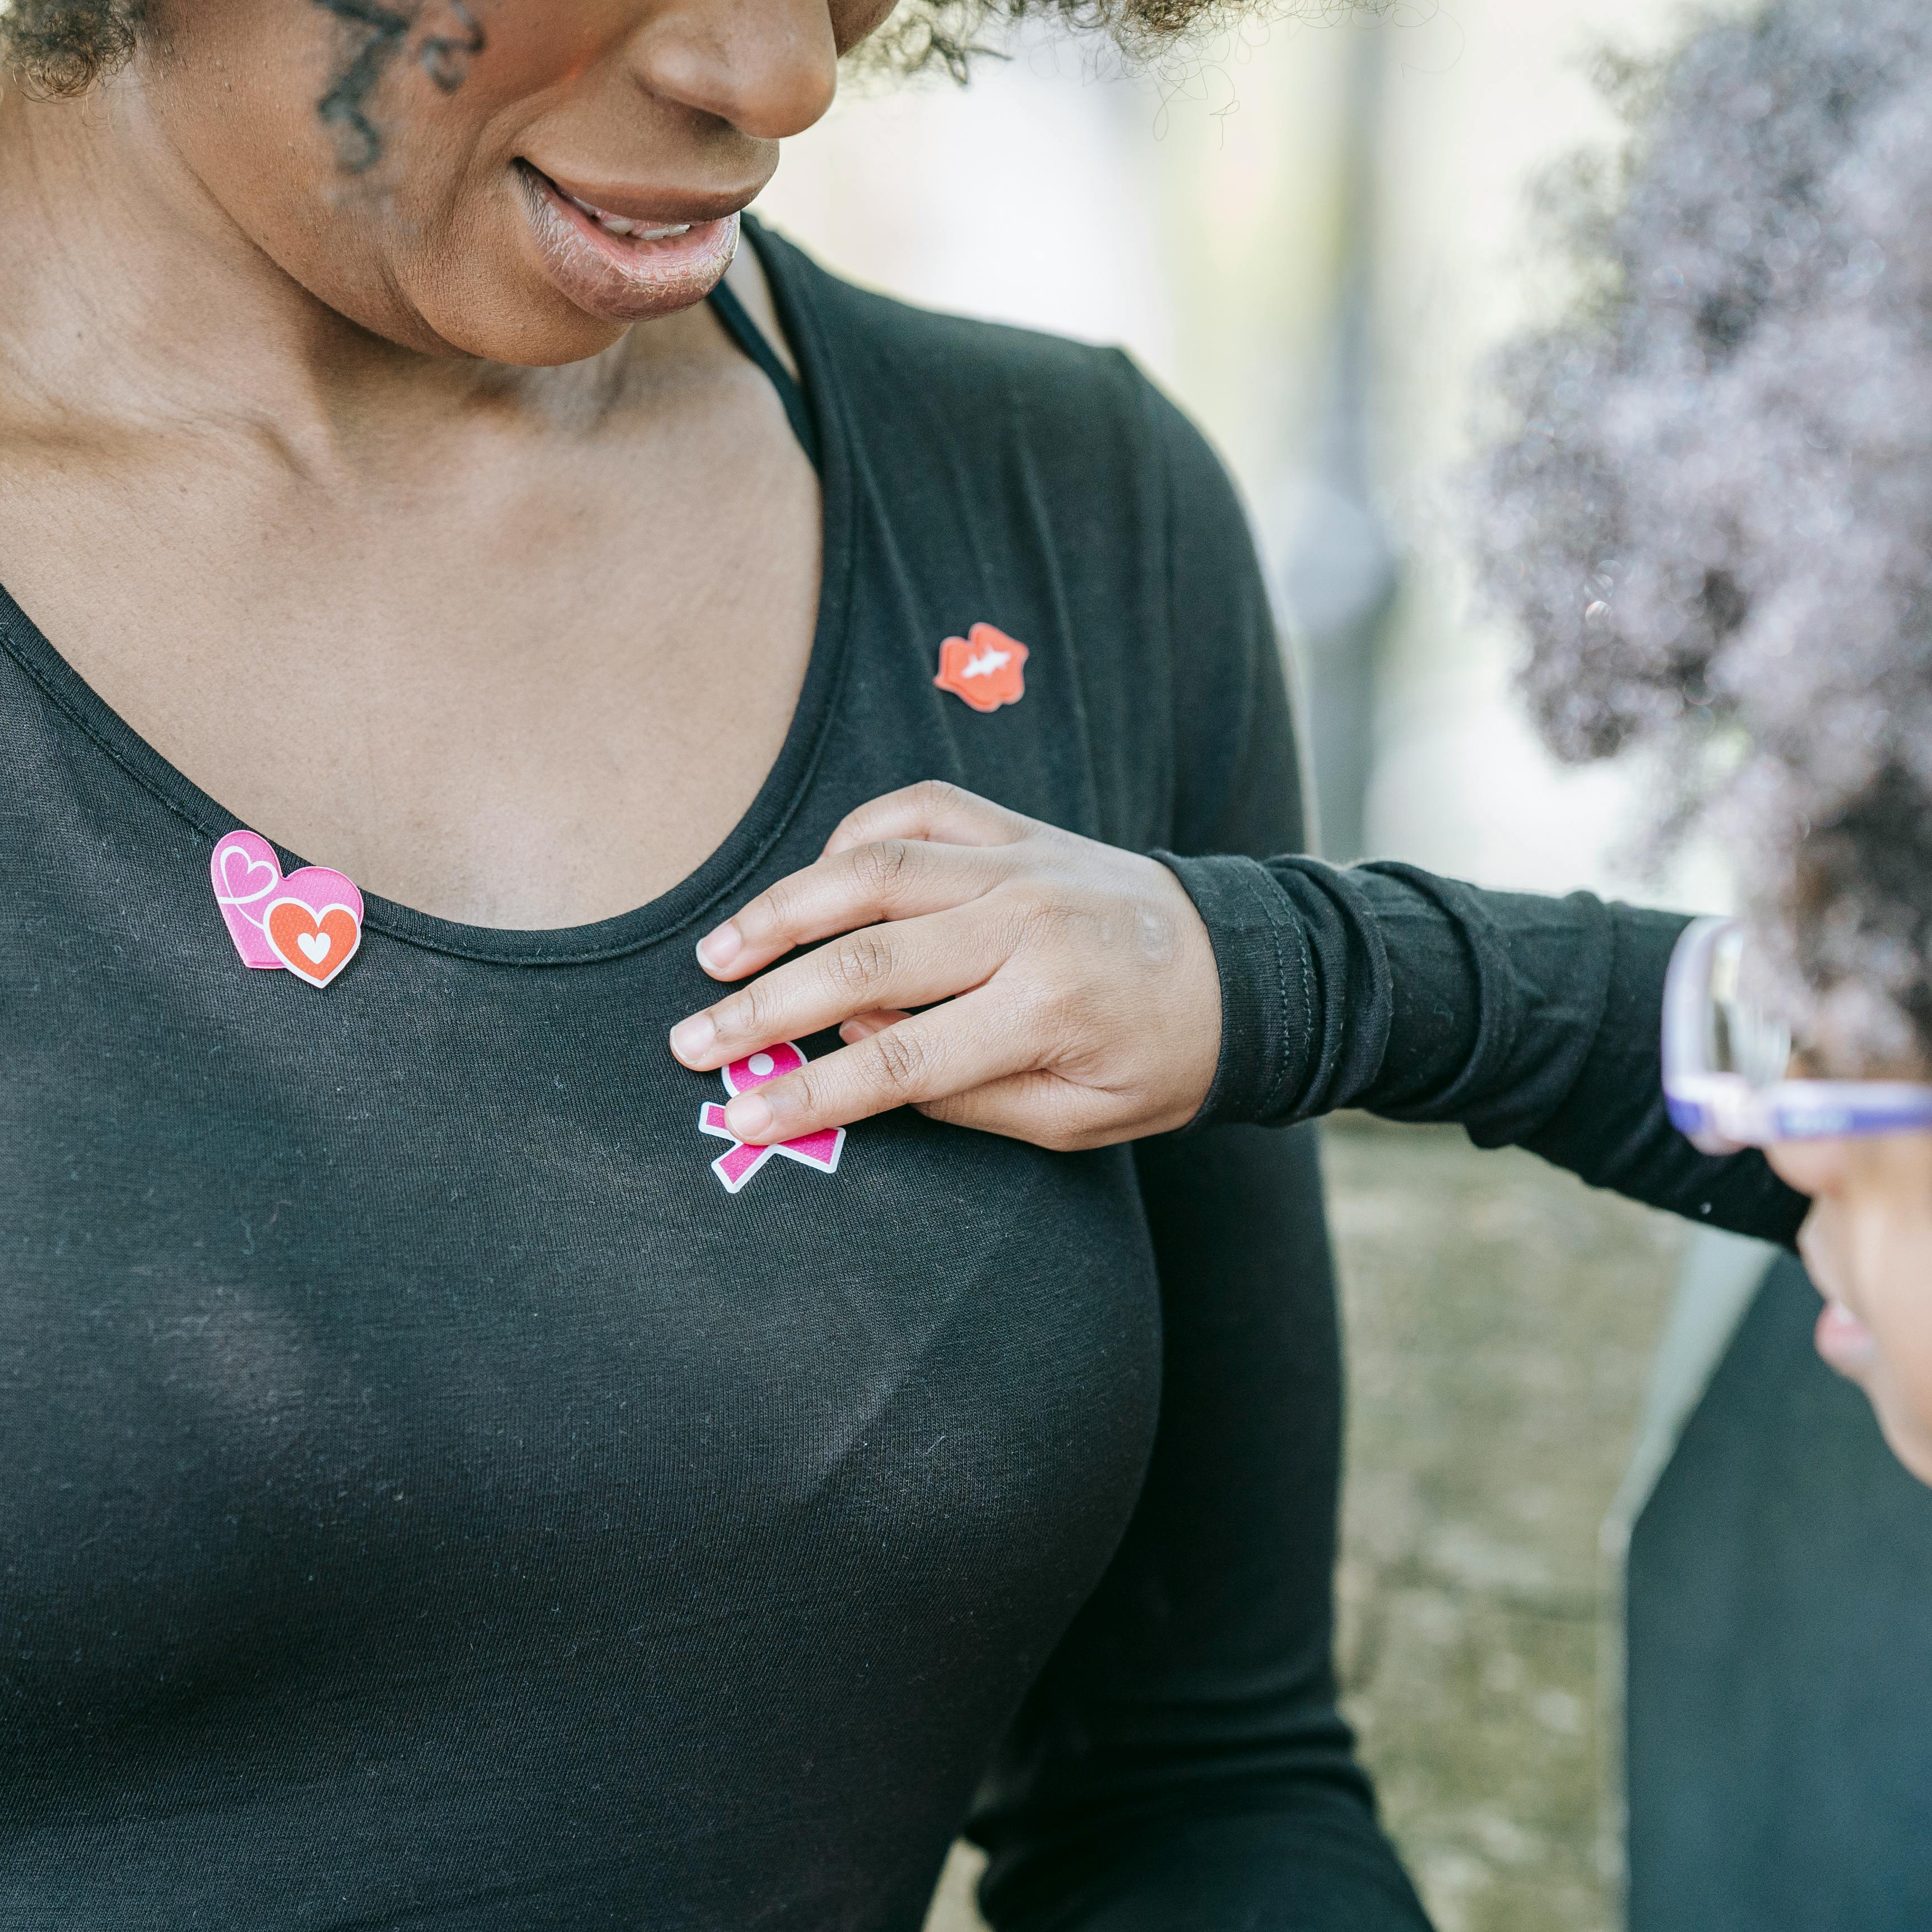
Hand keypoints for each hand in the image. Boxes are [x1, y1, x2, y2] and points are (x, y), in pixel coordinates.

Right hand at [665, 782, 1222, 1150]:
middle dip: (765, 1008)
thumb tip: (860, 1052)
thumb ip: (965, 1093)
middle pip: (864, 961)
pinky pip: (914, 814)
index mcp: (1047, 1008)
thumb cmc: (1157, 1060)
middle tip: (691, 1042)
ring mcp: (1018, 862)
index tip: (739, 1115)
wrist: (1240, 969)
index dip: (809, 1092)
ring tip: (717, 956)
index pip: (899, 1061)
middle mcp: (1024, 923)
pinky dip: (852, 842)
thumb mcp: (1075, 1117)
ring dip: (782, 912)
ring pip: (871, 871)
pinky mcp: (1014, 825)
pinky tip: (808, 884)